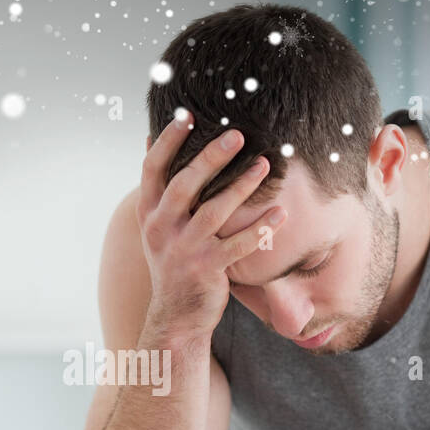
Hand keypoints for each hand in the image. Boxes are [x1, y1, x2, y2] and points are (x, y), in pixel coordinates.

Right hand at [138, 110, 286, 339]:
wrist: (176, 315)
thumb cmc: (174, 260)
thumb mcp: (157, 224)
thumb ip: (159, 187)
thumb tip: (152, 136)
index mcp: (148, 212)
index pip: (151, 168)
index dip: (168, 141)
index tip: (186, 114)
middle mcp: (161, 229)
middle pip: (184, 184)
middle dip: (210, 156)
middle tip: (237, 135)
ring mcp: (183, 250)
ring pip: (214, 211)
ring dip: (242, 186)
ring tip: (266, 164)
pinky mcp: (207, 269)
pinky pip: (238, 245)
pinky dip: (261, 229)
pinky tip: (280, 213)